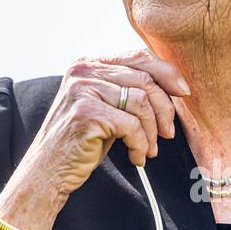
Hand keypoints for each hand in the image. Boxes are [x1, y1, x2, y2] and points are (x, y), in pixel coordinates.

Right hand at [0, 48, 188, 229]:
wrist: (47, 173)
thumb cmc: (81, 143)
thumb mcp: (106, 109)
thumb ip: (128, 92)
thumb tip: (174, 87)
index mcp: (88, 63)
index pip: (138, 56)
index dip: (166, 72)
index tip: (184, 93)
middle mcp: (83, 70)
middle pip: (144, 78)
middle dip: (164, 108)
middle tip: (168, 134)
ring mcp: (82, 89)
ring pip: (142, 101)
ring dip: (152, 130)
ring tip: (150, 149)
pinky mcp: (86, 112)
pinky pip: (131, 124)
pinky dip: (141, 144)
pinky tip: (137, 157)